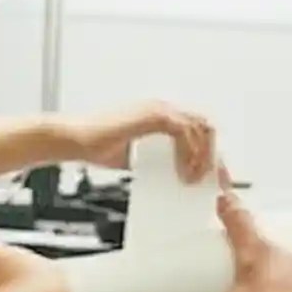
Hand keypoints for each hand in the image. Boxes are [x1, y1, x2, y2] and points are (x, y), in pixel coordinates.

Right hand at [61, 100, 214, 181]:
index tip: (216, 179)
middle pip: (204, 126)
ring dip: (202, 156)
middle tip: (213, 183)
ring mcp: (158, 110)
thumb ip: (156, 163)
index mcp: (161, 116)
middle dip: (213, 155)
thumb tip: (175, 180)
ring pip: (198, 127)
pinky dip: (188, 152)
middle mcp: (163, 109)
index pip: (197, 130)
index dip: (210, 154)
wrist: (75, 140)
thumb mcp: (136, 158)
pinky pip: (183, 131)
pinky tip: (184, 172)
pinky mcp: (151, 116)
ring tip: (195, 181)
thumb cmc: (97, 147)